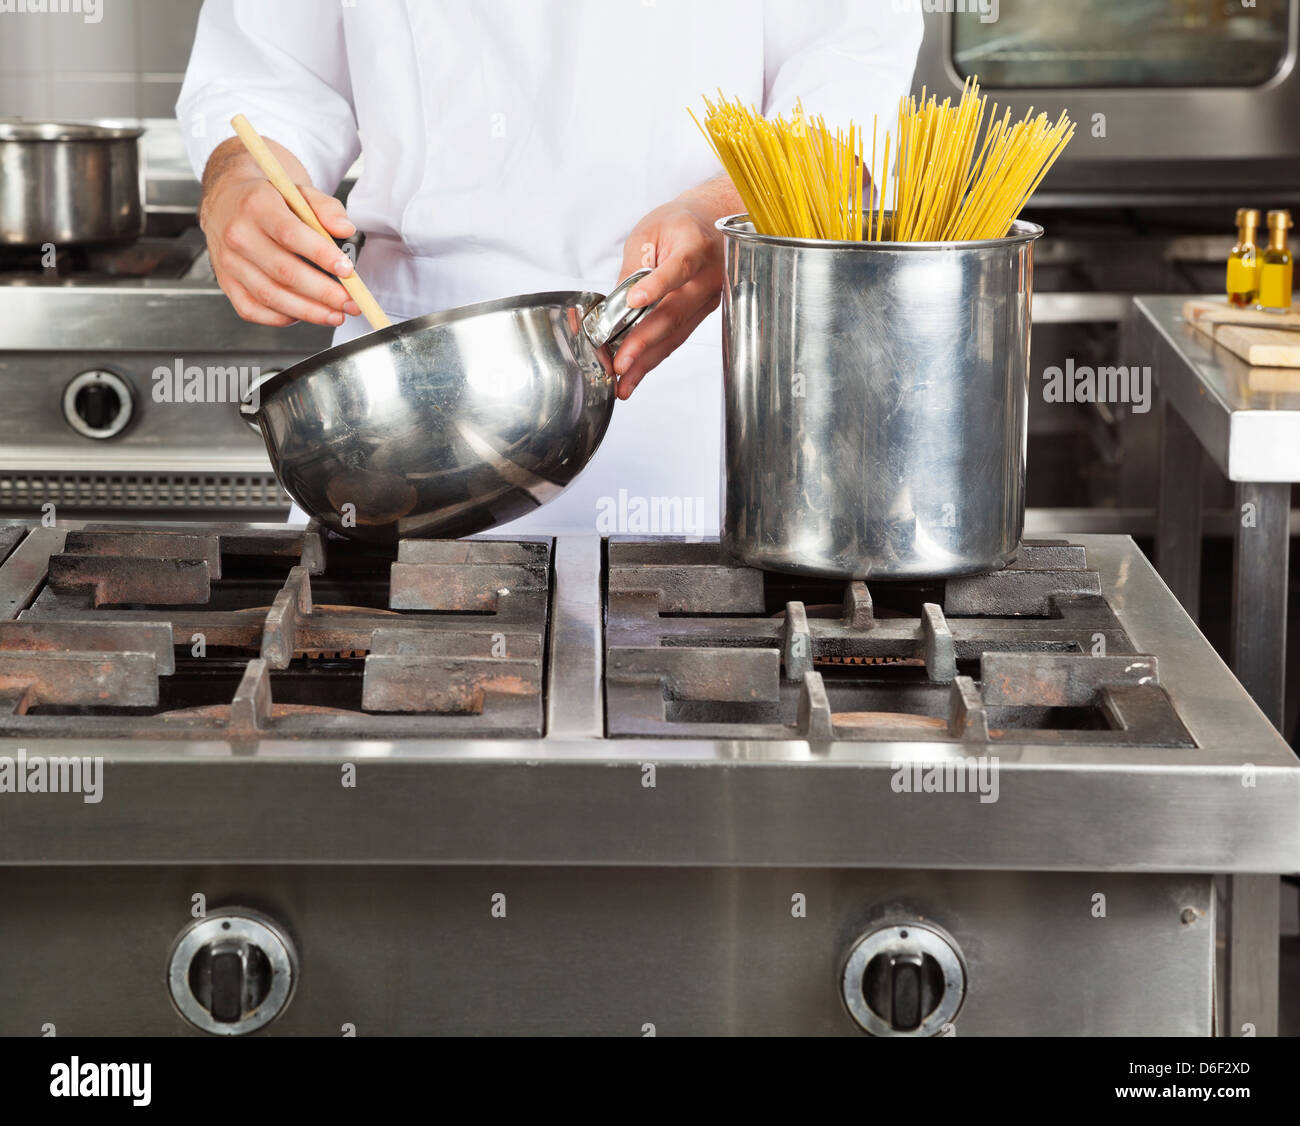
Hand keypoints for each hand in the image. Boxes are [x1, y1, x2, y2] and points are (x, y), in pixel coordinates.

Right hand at [199, 137, 361, 326]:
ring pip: (270, 295)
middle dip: (323, 293)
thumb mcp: (299, 191)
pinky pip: (252, 310)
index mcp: (256, 205)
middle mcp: (238, 235)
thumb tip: (345, 229)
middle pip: (283, 271)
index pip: (290, 234)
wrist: (227, 201)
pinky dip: (281, 318)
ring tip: (336, 315)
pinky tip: (304, 314)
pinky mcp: (226, 282)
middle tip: (351, 303)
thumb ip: (326, 208)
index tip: (348, 271)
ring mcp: (228, 262)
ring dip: (308, 311)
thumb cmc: (269, 200)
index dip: (321, 256)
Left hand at [612, 191, 728, 398]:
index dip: (657, 286)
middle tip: (620, 364)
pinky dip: (655, 356)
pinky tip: (636, 374)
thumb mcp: (648, 231)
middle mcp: (708, 276)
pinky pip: (678, 337)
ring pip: (677, 334)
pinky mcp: (704, 313)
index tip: (634, 302)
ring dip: (648, 361)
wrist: (712, 222)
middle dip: (643, 342)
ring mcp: (709, 299)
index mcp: (695, 246)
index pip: (677, 268)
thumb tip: (615, 306)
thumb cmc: (678, 224)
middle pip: (674, 313)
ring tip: (624, 382)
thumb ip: (633, 266)